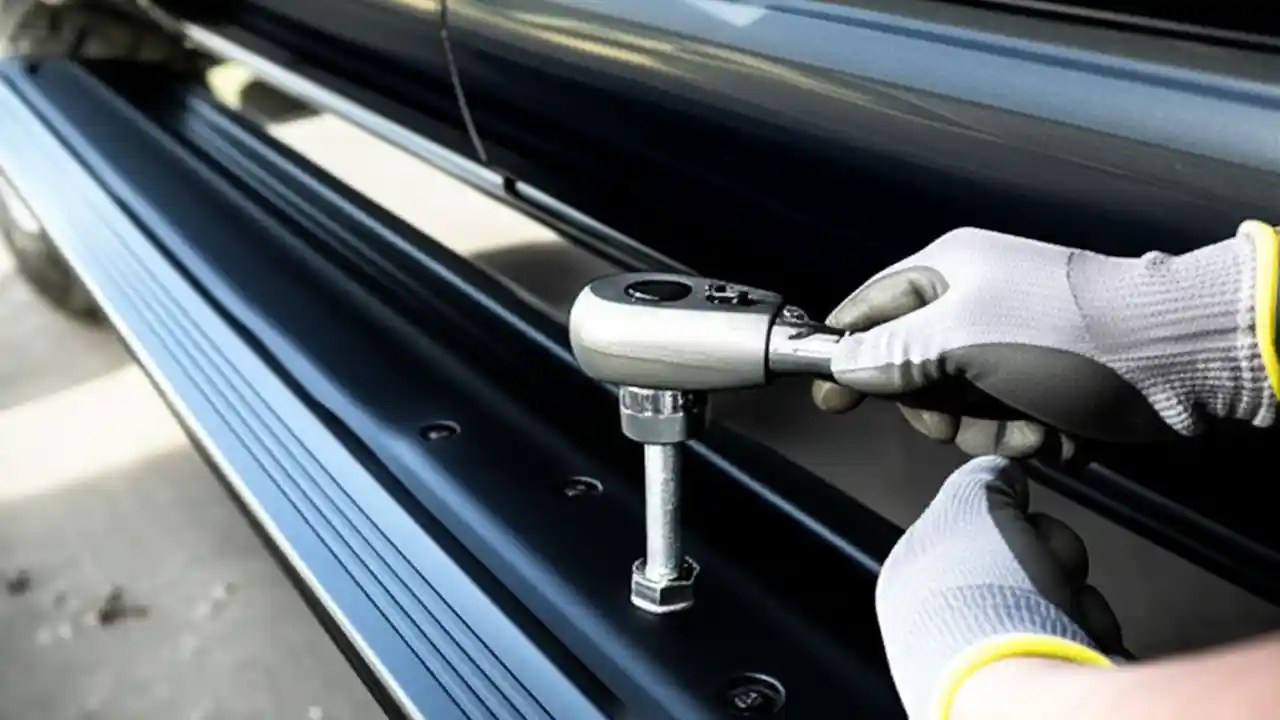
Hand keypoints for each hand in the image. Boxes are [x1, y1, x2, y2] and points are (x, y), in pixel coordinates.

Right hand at [812, 223, 1277, 456]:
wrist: (1179, 360)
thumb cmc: (1064, 337)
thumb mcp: (964, 336)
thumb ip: (893, 351)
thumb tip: (842, 364)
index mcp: (947, 272)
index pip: (869, 310)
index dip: (845, 355)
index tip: (830, 402)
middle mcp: (973, 305)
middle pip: (910, 372)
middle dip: (934, 409)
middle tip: (955, 422)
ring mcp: (1009, 346)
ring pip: (957, 407)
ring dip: (987, 431)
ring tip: (1030, 428)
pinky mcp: (1044, 384)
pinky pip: (1003, 422)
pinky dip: (1024, 436)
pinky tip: (1056, 433)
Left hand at [876, 456, 1126, 718]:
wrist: (1024, 690)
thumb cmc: (986, 595)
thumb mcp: (972, 502)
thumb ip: (984, 476)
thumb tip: (1003, 473)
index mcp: (913, 582)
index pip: (971, 525)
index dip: (1007, 514)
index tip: (1018, 515)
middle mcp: (947, 622)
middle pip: (1022, 558)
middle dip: (1052, 555)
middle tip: (1047, 569)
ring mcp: (993, 658)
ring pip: (1059, 594)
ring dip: (1076, 594)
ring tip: (1064, 614)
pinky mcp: (1041, 682)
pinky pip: (1082, 635)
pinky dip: (1093, 630)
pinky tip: (1085, 642)